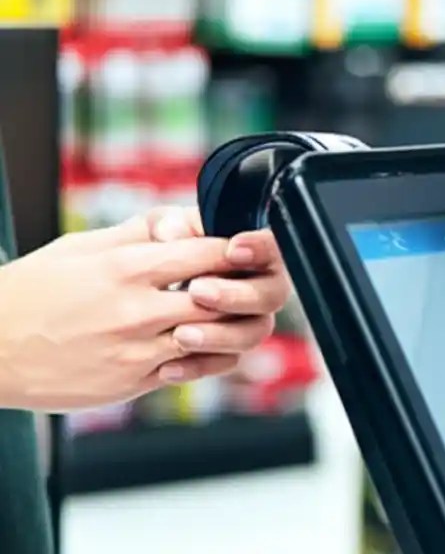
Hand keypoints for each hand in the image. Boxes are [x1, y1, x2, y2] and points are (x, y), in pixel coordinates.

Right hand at [0, 207, 289, 410]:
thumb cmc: (33, 291)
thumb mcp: (82, 246)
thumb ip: (141, 231)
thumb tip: (187, 219)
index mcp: (127, 268)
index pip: (212, 253)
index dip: (241, 250)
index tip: (248, 249)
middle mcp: (136, 311)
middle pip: (225, 297)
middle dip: (246, 287)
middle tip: (252, 281)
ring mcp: (136, 352)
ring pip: (217, 339)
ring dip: (234, 325)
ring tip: (232, 312)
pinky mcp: (132, 384)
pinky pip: (193, 370)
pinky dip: (209, 356)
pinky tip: (206, 342)